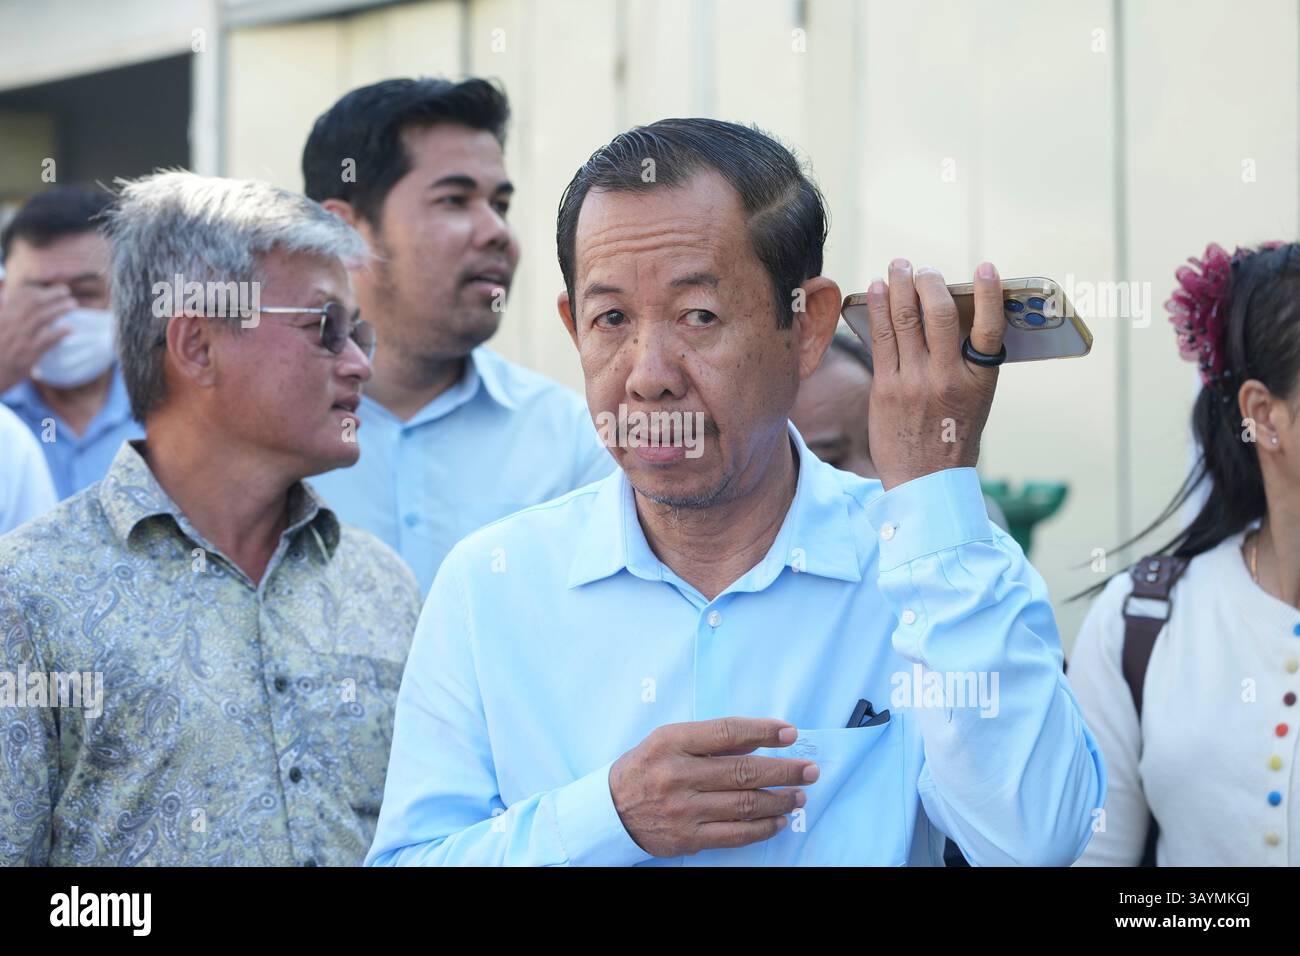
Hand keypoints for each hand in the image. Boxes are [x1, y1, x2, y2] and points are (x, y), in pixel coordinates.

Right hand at [0, 284, 76, 391]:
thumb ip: (0, 311)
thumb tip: (4, 295)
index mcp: (2, 317)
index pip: (19, 297)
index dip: (36, 290)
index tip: (48, 289)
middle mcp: (9, 325)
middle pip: (33, 303)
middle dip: (51, 295)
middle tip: (66, 291)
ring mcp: (18, 340)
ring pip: (41, 318)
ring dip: (59, 309)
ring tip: (72, 305)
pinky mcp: (27, 355)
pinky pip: (46, 341)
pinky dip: (59, 333)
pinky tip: (69, 329)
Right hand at [609, 716, 817, 856]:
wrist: (612, 810)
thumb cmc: (647, 767)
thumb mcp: (669, 740)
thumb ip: (711, 739)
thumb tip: (760, 739)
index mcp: (672, 742)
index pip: (726, 732)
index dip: (762, 731)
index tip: (790, 733)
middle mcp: (677, 775)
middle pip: (743, 771)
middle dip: (784, 771)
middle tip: (809, 770)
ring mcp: (683, 810)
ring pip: (744, 805)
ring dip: (779, 801)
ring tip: (798, 796)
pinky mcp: (688, 838)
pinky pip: (735, 834)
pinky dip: (762, 828)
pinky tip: (778, 821)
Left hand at [863, 259, 1004, 489]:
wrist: (925, 480)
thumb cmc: (952, 435)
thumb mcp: (975, 400)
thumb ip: (966, 362)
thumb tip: (948, 314)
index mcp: (980, 382)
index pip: (991, 330)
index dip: (989, 294)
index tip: (985, 267)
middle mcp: (948, 379)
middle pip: (940, 316)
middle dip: (930, 283)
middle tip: (924, 267)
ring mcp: (914, 383)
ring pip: (906, 321)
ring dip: (900, 286)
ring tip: (898, 266)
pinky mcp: (886, 388)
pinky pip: (881, 339)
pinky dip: (879, 309)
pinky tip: (878, 290)